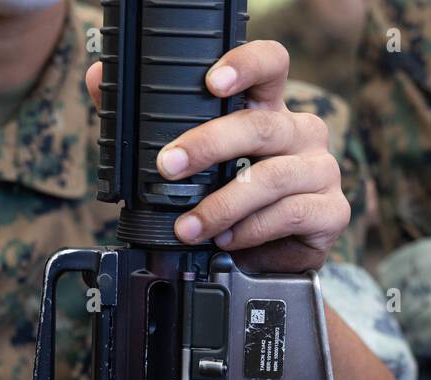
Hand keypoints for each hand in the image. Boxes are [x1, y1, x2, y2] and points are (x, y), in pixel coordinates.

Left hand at [85, 40, 349, 271]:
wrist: (271, 264)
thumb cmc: (234, 206)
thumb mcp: (194, 167)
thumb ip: (147, 121)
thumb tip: (98, 80)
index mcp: (270, 110)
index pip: (272, 65)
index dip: (246, 65)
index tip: (212, 82)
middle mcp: (302, 133)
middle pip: (262, 125)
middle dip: (209, 145)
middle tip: (168, 166)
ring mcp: (321, 171)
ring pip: (273, 176)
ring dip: (223, 204)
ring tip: (189, 226)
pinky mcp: (332, 211)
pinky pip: (291, 214)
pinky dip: (252, 230)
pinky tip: (228, 239)